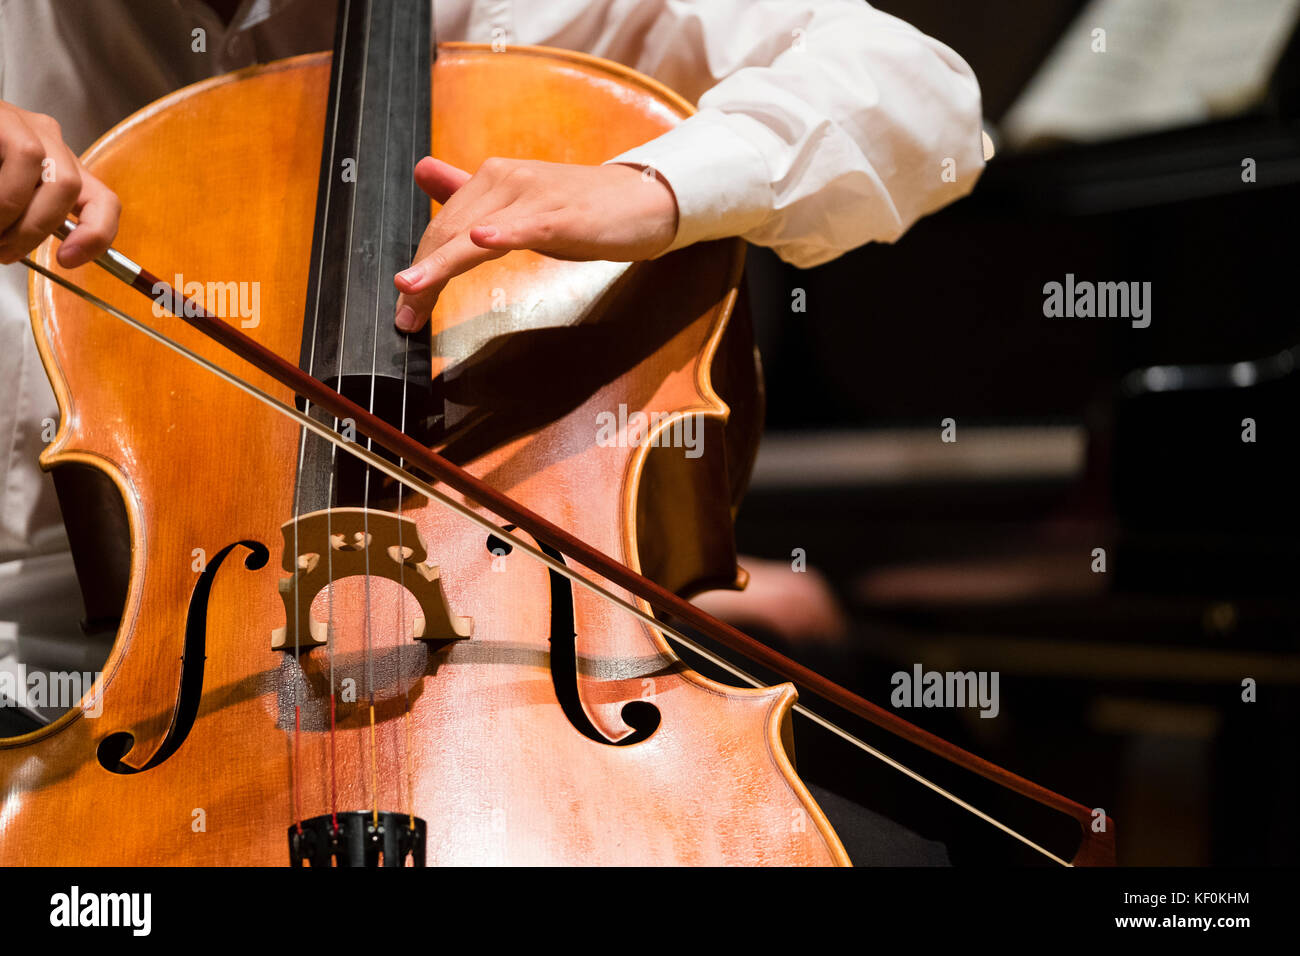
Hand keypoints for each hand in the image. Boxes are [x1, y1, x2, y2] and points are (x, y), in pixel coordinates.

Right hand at [0, 101, 119, 266]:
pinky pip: (16, 156)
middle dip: (34, 229)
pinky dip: (1, 196)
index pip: (104, 201)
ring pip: (45, 172)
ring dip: (10, 213)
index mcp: (60, 167)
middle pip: (70, 189)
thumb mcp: (7, 201)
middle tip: (2, 249)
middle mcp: (49, 142)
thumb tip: (20, 251)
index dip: (96, 235)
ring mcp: (24, 124)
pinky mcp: (2, 117)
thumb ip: (23, 221)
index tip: (67, 260)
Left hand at [393, 156, 677, 331]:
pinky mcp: (563, 217)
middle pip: (449, 233)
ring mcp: (533, 197)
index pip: (442, 225)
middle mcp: (505, 180)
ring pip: (474, 234)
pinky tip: (479, 242)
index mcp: (492, 180)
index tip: (405, 301)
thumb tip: (422, 171)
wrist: (642, 200)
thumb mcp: (518, 202)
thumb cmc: (582, 208)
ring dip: (440, 266)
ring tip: (413, 292)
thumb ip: (468, 192)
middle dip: (423, 277)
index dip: (420, 263)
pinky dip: (500, 234)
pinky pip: (524, 226)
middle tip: (405, 315)